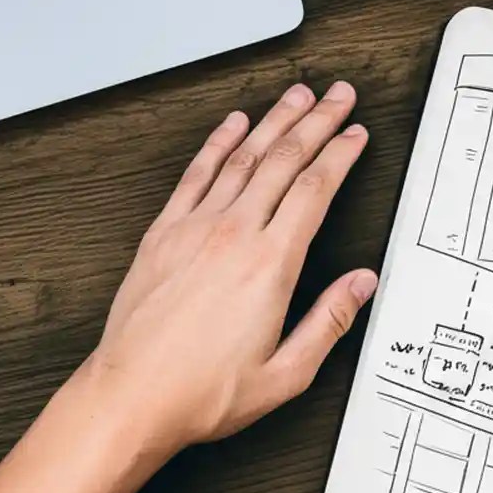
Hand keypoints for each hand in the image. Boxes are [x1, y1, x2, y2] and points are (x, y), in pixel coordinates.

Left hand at [0, 82, 378, 492]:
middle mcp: (233, 235)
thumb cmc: (201, 391)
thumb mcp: (286, 372)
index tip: (356, 135)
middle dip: (317, 122)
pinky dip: (217, 144)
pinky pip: (195, 175)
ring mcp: (195, 229)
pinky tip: (233, 125)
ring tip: (297, 96)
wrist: (131, 397)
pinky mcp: (163, 234)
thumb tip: (362, 284)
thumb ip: (330, 321)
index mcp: (270, 265)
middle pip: (285, 160)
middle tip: (339, 96)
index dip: (340, 155)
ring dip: (274, 121)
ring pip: (244, 158)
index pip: (315, 190)